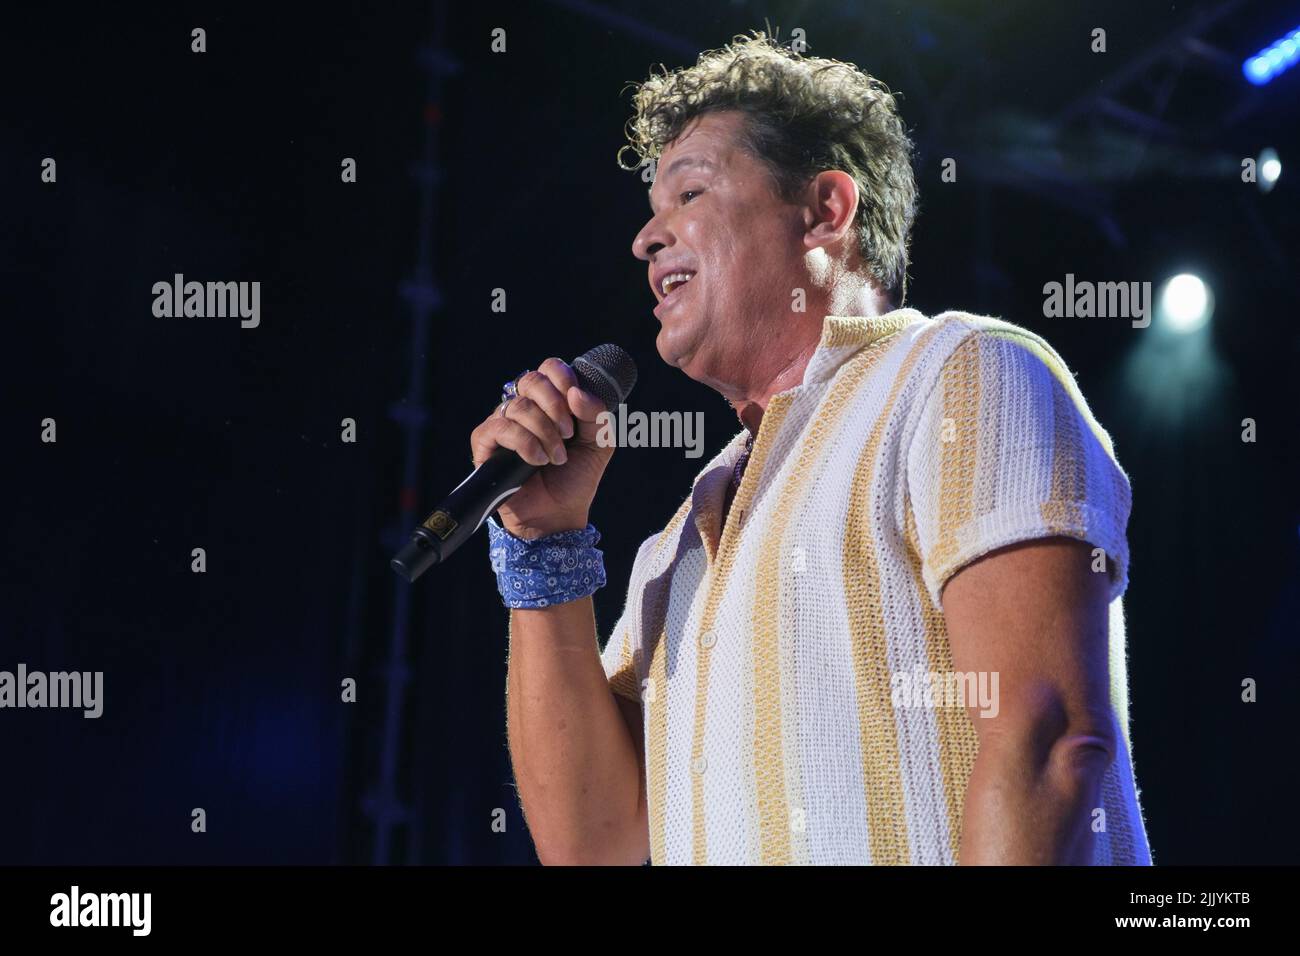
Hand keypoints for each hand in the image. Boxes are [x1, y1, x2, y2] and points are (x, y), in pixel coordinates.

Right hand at [469, 358, 613, 538]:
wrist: (560, 514)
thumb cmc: (576, 477)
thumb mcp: (599, 443)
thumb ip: (595, 414)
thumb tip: (575, 393)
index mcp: (550, 402)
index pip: (549, 368)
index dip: (563, 378)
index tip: (576, 403)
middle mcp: (523, 408)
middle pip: (531, 380)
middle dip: (555, 406)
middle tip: (568, 434)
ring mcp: (502, 425)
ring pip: (519, 406)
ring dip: (544, 432)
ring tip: (556, 457)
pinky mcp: (485, 445)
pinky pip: (500, 428)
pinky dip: (525, 443)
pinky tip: (537, 461)